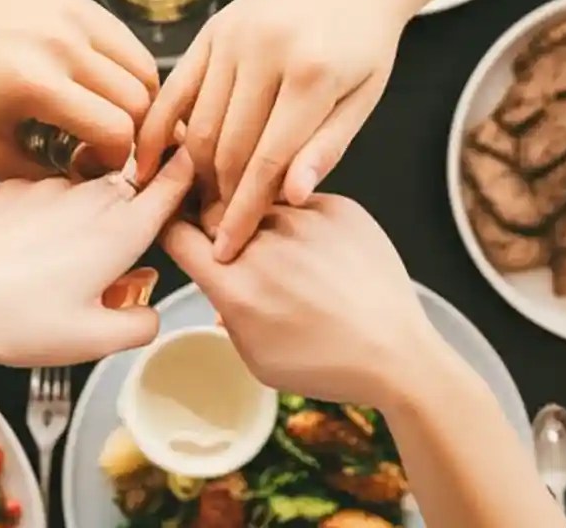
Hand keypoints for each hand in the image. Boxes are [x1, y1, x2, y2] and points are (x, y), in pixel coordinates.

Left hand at [0, 0, 158, 177]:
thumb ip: (35, 173)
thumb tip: (83, 182)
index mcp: (37, 85)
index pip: (115, 130)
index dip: (117, 159)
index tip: (96, 165)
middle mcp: (63, 47)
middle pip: (139, 101)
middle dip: (134, 133)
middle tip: (110, 145)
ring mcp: (75, 18)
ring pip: (144, 69)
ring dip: (140, 101)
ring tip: (116, 116)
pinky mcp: (79, 1)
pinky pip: (129, 42)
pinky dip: (130, 70)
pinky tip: (109, 86)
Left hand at [0, 149, 194, 366]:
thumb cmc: (18, 321)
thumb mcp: (94, 342)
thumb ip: (141, 325)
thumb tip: (150, 311)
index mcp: (120, 229)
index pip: (172, 183)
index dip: (188, 175)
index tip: (196, 168)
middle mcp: (89, 197)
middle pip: (129, 191)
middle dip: (131, 219)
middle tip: (114, 265)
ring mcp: (46, 188)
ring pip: (84, 198)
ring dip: (84, 224)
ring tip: (58, 274)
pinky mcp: (9, 189)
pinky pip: (42, 202)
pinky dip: (44, 224)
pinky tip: (23, 261)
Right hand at [135, 0, 399, 262]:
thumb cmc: (366, 43)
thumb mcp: (365, 98)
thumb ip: (326, 148)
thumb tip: (291, 198)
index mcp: (311, 73)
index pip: (267, 160)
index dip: (245, 211)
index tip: (231, 247)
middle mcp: (265, 52)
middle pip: (226, 147)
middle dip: (218, 198)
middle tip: (216, 231)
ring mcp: (232, 38)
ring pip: (197, 123)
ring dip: (193, 172)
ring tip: (198, 205)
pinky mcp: (210, 31)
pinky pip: (174, 89)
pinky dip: (156, 127)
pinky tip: (146, 162)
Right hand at [161, 194, 442, 404]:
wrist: (396, 353)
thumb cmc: (324, 364)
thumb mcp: (254, 356)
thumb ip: (226, 312)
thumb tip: (216, 285)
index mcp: (233, 284)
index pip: (174, 232)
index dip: (168, 228)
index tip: (173, 230)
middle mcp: (262, 243)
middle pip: (212, 209)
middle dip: (209, 221)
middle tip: (227, 240)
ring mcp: (302, 218)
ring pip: (257, 201)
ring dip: (255, 218)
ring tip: (282, 252)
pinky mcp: (338, 207)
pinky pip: (300, 201)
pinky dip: (298, 219)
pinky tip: (316, 252)